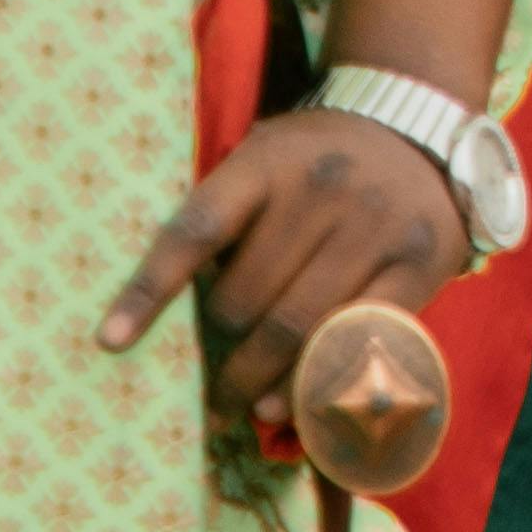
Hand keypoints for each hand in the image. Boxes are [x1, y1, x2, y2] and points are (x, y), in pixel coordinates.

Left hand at [103, 103, 470, 427]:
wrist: (417, 123)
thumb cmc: (316, 159)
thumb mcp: (262, 162)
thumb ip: (225, 223)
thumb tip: (166, 319)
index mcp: (267, 161)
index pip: (196, 230)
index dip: (150, 290)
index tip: (111, 343)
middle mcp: (323, 188)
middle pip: (246, 298)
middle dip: (221, 351)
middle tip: (212, 389)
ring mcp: (376, 224)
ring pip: (298, 327)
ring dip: (260, 380)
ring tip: (241, 408)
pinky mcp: (420, 261)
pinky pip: (361, 338)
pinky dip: (321, 379)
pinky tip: (292, 404)